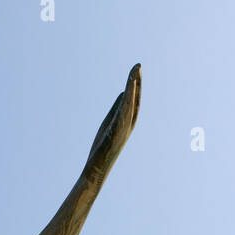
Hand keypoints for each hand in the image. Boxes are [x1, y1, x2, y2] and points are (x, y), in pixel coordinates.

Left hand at [84, 63, 140, 181]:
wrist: (96, 169)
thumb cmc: (102, 149)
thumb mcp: (109, 124)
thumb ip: (117, 109)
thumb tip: (123, 93)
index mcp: (125, 122)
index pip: (133, 101)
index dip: (135, 86)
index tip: (136, 70)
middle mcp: (128, 124)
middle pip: (135, 99)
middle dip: (137, 83)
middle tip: (138, 66)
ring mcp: (123, 128)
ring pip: (131, 103)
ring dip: (134, 86)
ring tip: (135, 70)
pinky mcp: (117, 131)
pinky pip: (123, 112)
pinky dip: (128, 99)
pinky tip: (127, 87)